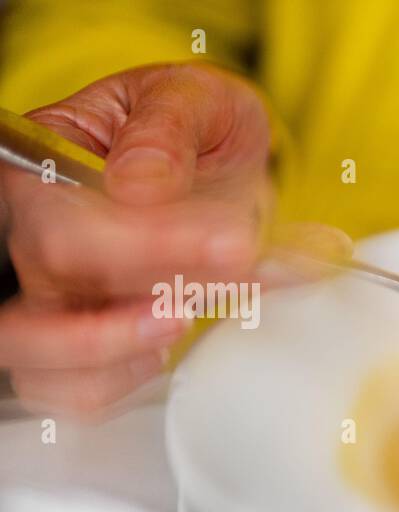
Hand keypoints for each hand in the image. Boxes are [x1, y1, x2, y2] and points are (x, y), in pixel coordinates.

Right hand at [0, 63, 271, 417]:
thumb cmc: (188, 124)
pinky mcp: (82, 336)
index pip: (66, 230)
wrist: (208, 152)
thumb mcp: (189, 97)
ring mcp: (50, 296)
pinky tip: (172, 333)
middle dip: (153, 307)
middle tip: (234, 279)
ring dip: (133, 353)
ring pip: (51, 367)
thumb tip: (143, 181)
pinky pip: (79, 391)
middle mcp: (29, 241)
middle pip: (54, 305)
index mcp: (39, 172)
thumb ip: (168, 127)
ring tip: (194, 310)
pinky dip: (131, 377)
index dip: (150, 247)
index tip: (232, 245)